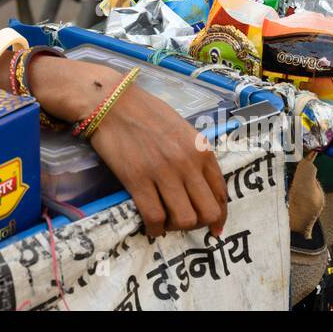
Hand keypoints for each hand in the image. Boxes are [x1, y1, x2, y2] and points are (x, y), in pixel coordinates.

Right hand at [27, 59, 227, 237]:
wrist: (112, 102)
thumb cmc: (146, 112)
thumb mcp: (182, 129)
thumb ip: (194, 155)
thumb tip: (199, 185)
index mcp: (201, 149)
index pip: (220, 192)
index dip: (219, 216)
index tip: (214, 228)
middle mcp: (188, 163)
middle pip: (207, 212)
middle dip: (200, 224)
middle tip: (186, 223)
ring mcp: (163, 173)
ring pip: (184, 220)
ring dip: (177, 227)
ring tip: (166, 222)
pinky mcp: (138, 181)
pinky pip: (154, 217)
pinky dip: (155, 229)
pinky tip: (151, 227)